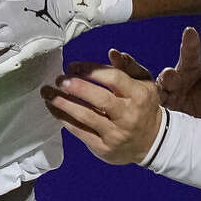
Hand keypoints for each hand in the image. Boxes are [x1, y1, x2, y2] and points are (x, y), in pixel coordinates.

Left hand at [40, 56, 163, 165]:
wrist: (152, 142)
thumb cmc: (143, 107)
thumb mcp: (143, 84)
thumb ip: (128, 67)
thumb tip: (112, 53)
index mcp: (139, 96)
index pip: (114, 79)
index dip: (91, 70)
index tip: (73, 66)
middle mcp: (128, 116)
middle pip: (100, 99)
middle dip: (77, 87)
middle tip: (60, 79)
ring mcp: (115, 134)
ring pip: (86, 117)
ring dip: (63, 103)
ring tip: (47, 92)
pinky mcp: (103, 148)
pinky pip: (79, 131)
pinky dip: (63, 118)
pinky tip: (52, 107)